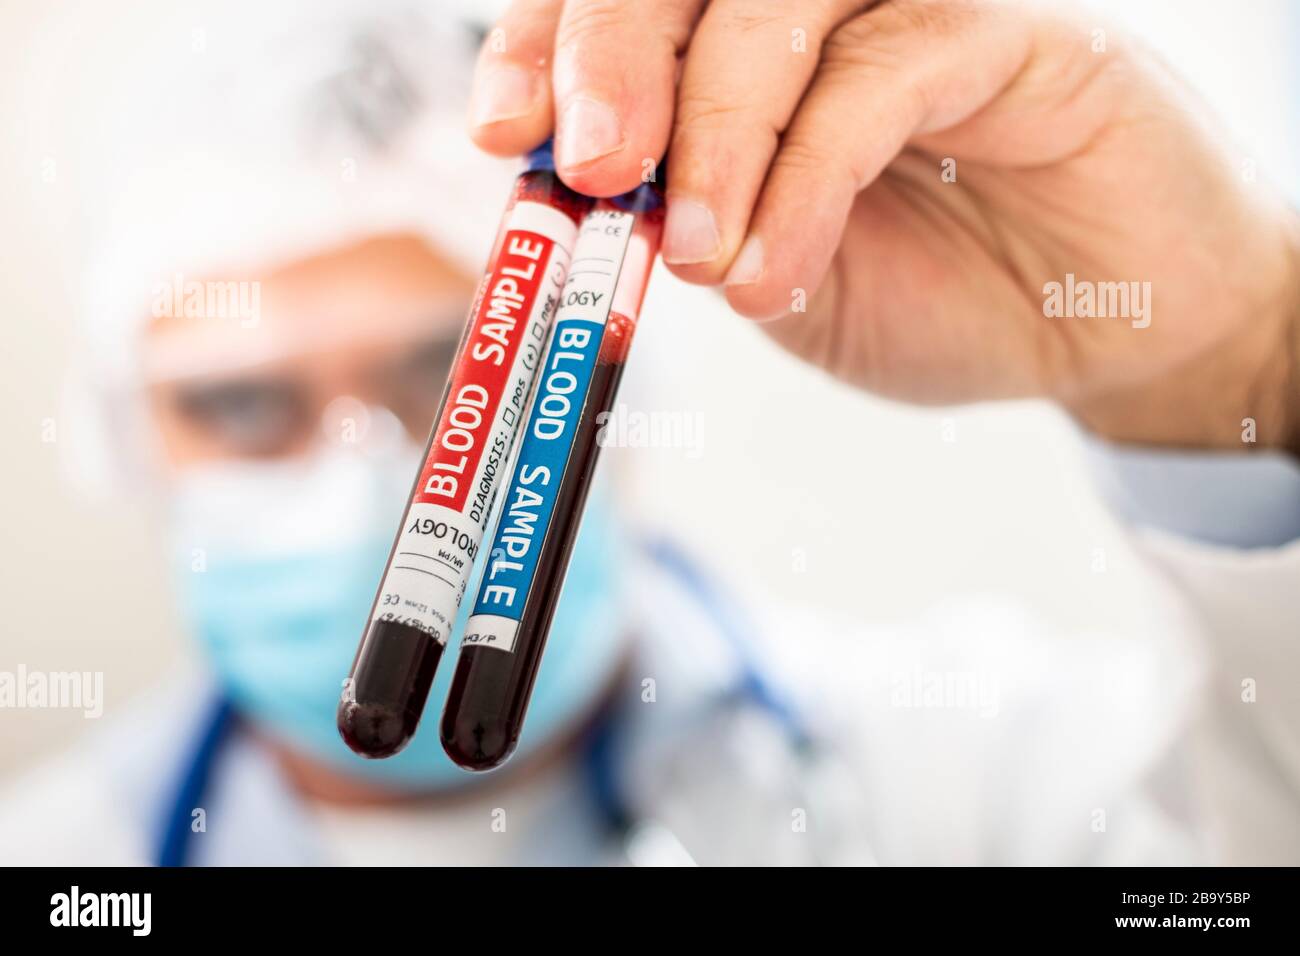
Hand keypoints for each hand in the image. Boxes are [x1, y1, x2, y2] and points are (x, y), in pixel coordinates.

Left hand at [469, 0, 1299, 451]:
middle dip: (613, 58)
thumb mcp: (772, 275)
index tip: (504, 129)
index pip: (627, 0)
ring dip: (716, 130)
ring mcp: (915, 0)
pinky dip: (808, 175)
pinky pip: (883, 69)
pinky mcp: (1011, 27)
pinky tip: (775, 272)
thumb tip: (578, 195)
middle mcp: (826, 1)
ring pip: (777, 1)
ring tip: (702, 256)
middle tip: (596, 167)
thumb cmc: (932, 292)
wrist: (1095, 333)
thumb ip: (687, 223)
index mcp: (752, 47)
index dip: (545, 43)